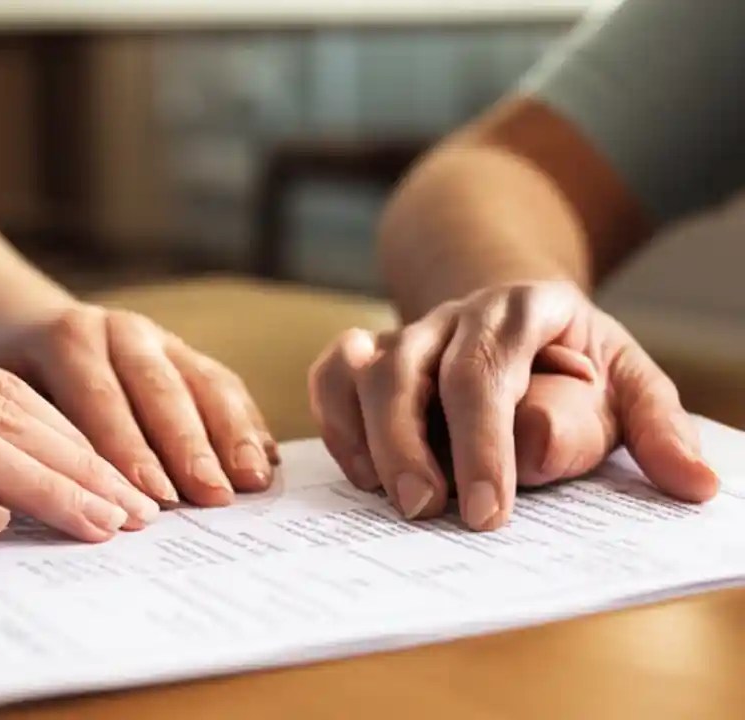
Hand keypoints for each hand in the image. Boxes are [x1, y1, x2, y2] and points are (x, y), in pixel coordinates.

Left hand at [0, 304, 277, 506]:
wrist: (30, 329)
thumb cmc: (9, 380)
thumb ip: (22, 435)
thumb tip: (40, 496)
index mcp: (68, 338)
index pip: (100, 397)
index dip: (127, 450)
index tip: (151, 499)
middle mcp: (121, 330)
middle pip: (160, 390)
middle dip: (188, 446)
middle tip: (210, 496)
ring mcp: (161, 339)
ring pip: (203, 383)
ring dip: (230, 435)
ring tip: (251, 482)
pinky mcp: (188, 355)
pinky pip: (224, 385)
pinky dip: (246, 423)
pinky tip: (262, 462)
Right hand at [308, 281, 717, 530]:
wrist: (518, 314)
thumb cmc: (575, 364)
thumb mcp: (628, 381)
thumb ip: (656, 426)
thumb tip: (693, 483)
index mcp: (523, 307)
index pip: (486, 371)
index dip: (481, 444)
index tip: (489, 514)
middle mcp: (455, 312)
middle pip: (408, 367)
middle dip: (410, 447)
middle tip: (429, 513)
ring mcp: (407, 329)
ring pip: (360, 368)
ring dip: (369, 439)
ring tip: (396, 502)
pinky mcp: (369, 353)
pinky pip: (330, 375)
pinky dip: (335, 423)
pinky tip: (363, 474)